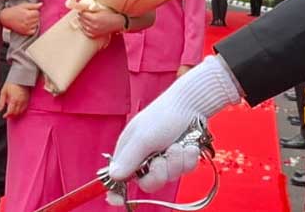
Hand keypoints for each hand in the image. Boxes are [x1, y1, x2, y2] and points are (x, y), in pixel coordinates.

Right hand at [0, 2, 40, 35]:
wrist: (5, 18)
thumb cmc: (13, 11)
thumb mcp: (23, 6)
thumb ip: (33, 5)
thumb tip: (41, 4)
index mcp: (28, 14)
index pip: (38, 13)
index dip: (34, 11)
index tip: (30, 11)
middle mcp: (28, 22)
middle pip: (37, 19)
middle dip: (34, 16)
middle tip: (27, 15)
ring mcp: (26, 28)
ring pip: (36, 24)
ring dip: (33, 22)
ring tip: (27, 20)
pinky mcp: (25, 32)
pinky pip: (34, 31)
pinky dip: (32, 28)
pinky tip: (27, 25)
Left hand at [0, 83, 29, 117]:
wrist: (20, 78)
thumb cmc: (11, 84)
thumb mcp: (3, 92)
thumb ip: (1, 102)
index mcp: (13, 100)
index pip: (11, 112)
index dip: (7, 115)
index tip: (4, 115)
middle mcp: (20, 101)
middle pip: (16, 113)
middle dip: (11, 115)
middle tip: (7, 114)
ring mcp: (25, 101)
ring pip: (21, 111)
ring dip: (16, 113)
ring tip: (12, 112)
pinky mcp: (27, 99)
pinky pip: (25, 108)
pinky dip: (21, 110)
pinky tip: (18, 109)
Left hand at [78, 9, 124, 38]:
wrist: (116, 23)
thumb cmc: (109, 14)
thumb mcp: (101, 9)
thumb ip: (92, 8)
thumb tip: (84, 6)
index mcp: (94, 18)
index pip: (83, 14)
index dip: (81, 11)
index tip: (81, 9)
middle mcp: (93, 25)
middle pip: (82, 20)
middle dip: (80, 16)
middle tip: (79, 13)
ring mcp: (94, 31)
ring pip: (82, 26)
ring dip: (80, 21)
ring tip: (80, 18)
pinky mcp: (94, 35)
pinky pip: (85, 32)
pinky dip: (83, 28)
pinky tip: (82, 25)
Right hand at [107, 57, 241, 195]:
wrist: (191, 105)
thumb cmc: (162, 116)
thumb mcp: (143, 137)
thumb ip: (129, 158)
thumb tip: (113, 176)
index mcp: (129, 151)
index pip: (118, 176)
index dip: (116, 190)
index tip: (117, 200)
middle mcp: (145, 157)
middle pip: (147, 183)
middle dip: (158, 173)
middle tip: (161, 159)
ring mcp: (163, 159)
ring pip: (168, 178)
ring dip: (176, 162)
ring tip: (178, 145)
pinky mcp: (180, 159)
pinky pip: (184, 171)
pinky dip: (188, 159)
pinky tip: (189, 145)